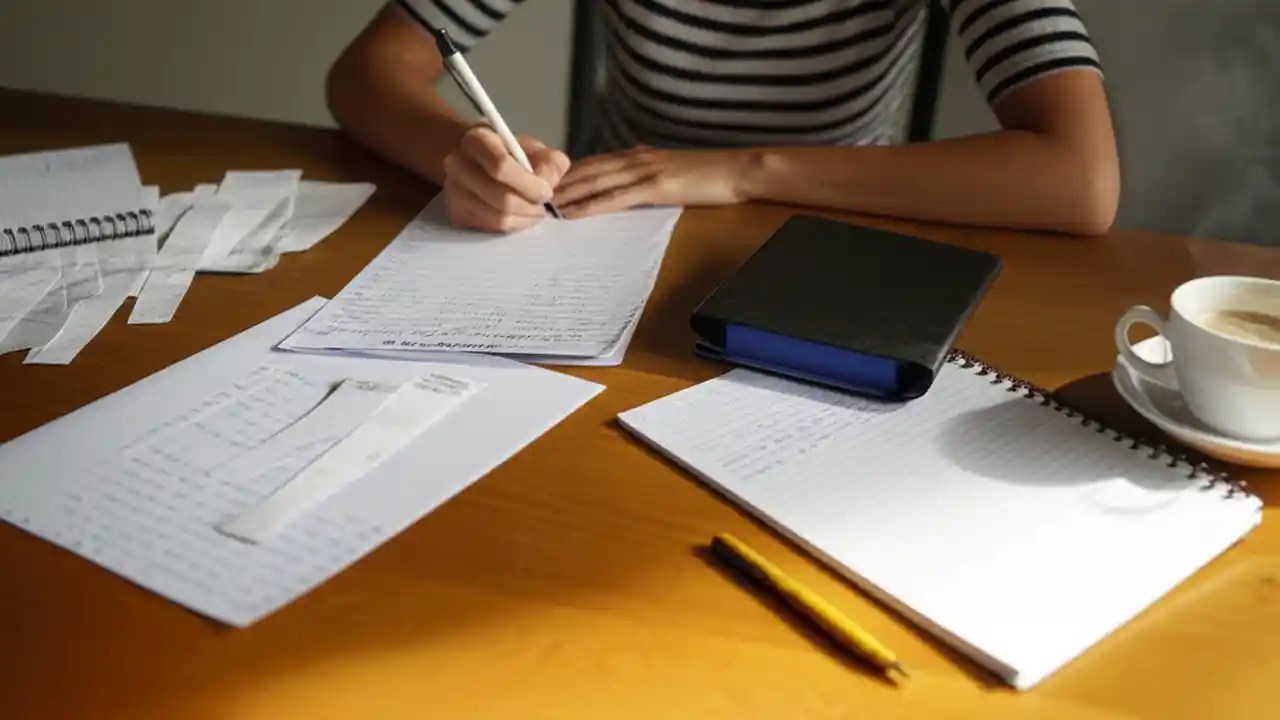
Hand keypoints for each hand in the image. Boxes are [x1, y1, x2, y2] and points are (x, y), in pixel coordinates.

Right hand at [442, 126, 570, 231]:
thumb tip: (548, 185)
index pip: (501, 167)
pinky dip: (513, 225)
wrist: (479, 162)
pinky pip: (491, 229)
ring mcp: (454, 191)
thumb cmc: (511, 154)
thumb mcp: (535, 149)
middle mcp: (458, 165)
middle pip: (501, 198)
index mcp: (477, 140)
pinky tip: (520, 216)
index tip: (547, 191)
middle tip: (543, 206)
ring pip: (498, 218)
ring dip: (524, 219)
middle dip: (530, 206)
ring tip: (534, 211)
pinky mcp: (457, 213)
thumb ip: (549, 162)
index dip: (529, 185)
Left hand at [555, 147, 753, 218]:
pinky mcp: (655, 187)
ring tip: (542, 207)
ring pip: (595, 181)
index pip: (595, 162)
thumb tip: (630, 182)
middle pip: (587, 169)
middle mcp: (636, 158)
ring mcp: (644, 171)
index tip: (544, 185)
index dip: (568, 174)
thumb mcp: (672, 170)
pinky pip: (615, 197)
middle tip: (531, 196)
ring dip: (567, 195)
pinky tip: (574, 213)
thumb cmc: (710, 175)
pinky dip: (591, 205)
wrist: (737, 171)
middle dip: (558, 183)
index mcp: (640, 155)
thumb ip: (648, 173)